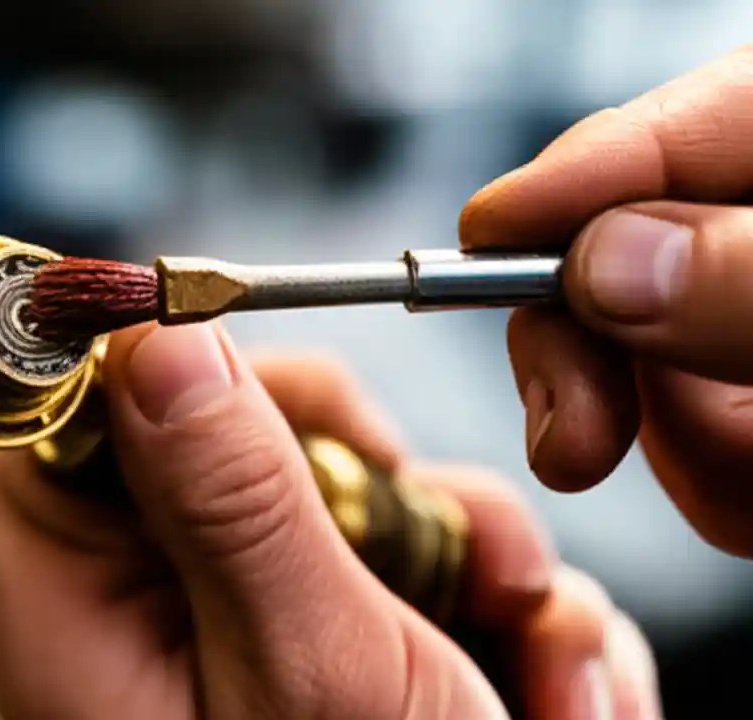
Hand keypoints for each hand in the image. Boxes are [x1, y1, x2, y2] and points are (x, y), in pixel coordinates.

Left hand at [0, 323, 659, 718]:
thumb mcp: (310, 672)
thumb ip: (233, 500)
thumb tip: (156, 338)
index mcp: (81, 622)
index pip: (43, 434)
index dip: (122, 360)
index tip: (223, 324)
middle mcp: (149, 619)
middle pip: (220, 436)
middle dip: (362, 463)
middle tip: (439, 532)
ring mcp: (248, 629)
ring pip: (342, 496)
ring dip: (469, 551)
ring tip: (529, 652)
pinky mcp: (332, 645)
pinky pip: (405, 564)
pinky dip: (497, 608)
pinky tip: (542, 684)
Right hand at [460, 46, 752, 555]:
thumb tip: (611, 262)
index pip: (683, 127)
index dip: (579, 176)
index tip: (488, 232)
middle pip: (619, 251)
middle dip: (584, 340)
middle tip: (574, 431)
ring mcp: (747, 332)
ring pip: (642, 362)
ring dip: (668, 432)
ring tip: (748, 474)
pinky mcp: (751, 415)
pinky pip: (697, 446)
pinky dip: (716, 482)